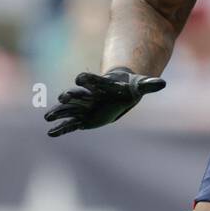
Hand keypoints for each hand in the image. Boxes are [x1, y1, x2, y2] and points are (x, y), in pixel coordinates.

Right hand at [45, 68, 165, 137]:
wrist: (119, 92)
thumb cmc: (130, 87)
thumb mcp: (140, 86)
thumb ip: (148, 85)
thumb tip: (162, 83)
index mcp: (101, 85)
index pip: (92, 81)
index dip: (87, 80)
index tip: (80, 78)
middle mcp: (89, 95)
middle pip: (78, 94)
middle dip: (71, 96)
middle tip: (63, 97)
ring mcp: (84, 107)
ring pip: (70, 110)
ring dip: (59, 113)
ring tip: (47, 118)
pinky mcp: (82, 119)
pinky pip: (70, 125)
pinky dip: (61, 129)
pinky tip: (50, 133)